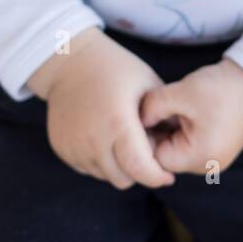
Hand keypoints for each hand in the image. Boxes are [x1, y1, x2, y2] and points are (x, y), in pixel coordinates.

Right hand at [26, 28, 175, 189]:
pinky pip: (88, 168)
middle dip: (139, 171)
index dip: (157, 177)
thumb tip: (181, 142)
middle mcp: (92, 139)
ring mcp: (73, 146)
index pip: (139, 169)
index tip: (167, 176)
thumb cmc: (116, 70)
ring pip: (106, 176)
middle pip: (124, 179)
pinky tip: (105, 138)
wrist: (70, 62)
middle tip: (145, 151)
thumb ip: (166, 116)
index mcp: (117, 123)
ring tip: (124, 141)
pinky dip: (101, 161)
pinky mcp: (61, 148)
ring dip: (119, 166)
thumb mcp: (148, 85)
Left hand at [139, 57, 242, 175]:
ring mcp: (214, 160)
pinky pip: (190, 144)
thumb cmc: (222, 87)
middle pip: (166, 157)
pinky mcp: (218, 149)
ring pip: (177, 149)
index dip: (144, 135)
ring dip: (171, 129)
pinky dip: (184, 128)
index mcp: (199, 158)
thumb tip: (134, 120)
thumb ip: (151, 107)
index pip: (154, 158)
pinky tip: (186, 109)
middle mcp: (208, 166)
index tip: (144, 114)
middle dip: (159, 132)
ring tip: (175, 105)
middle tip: (158, 107)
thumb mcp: (180, 92)